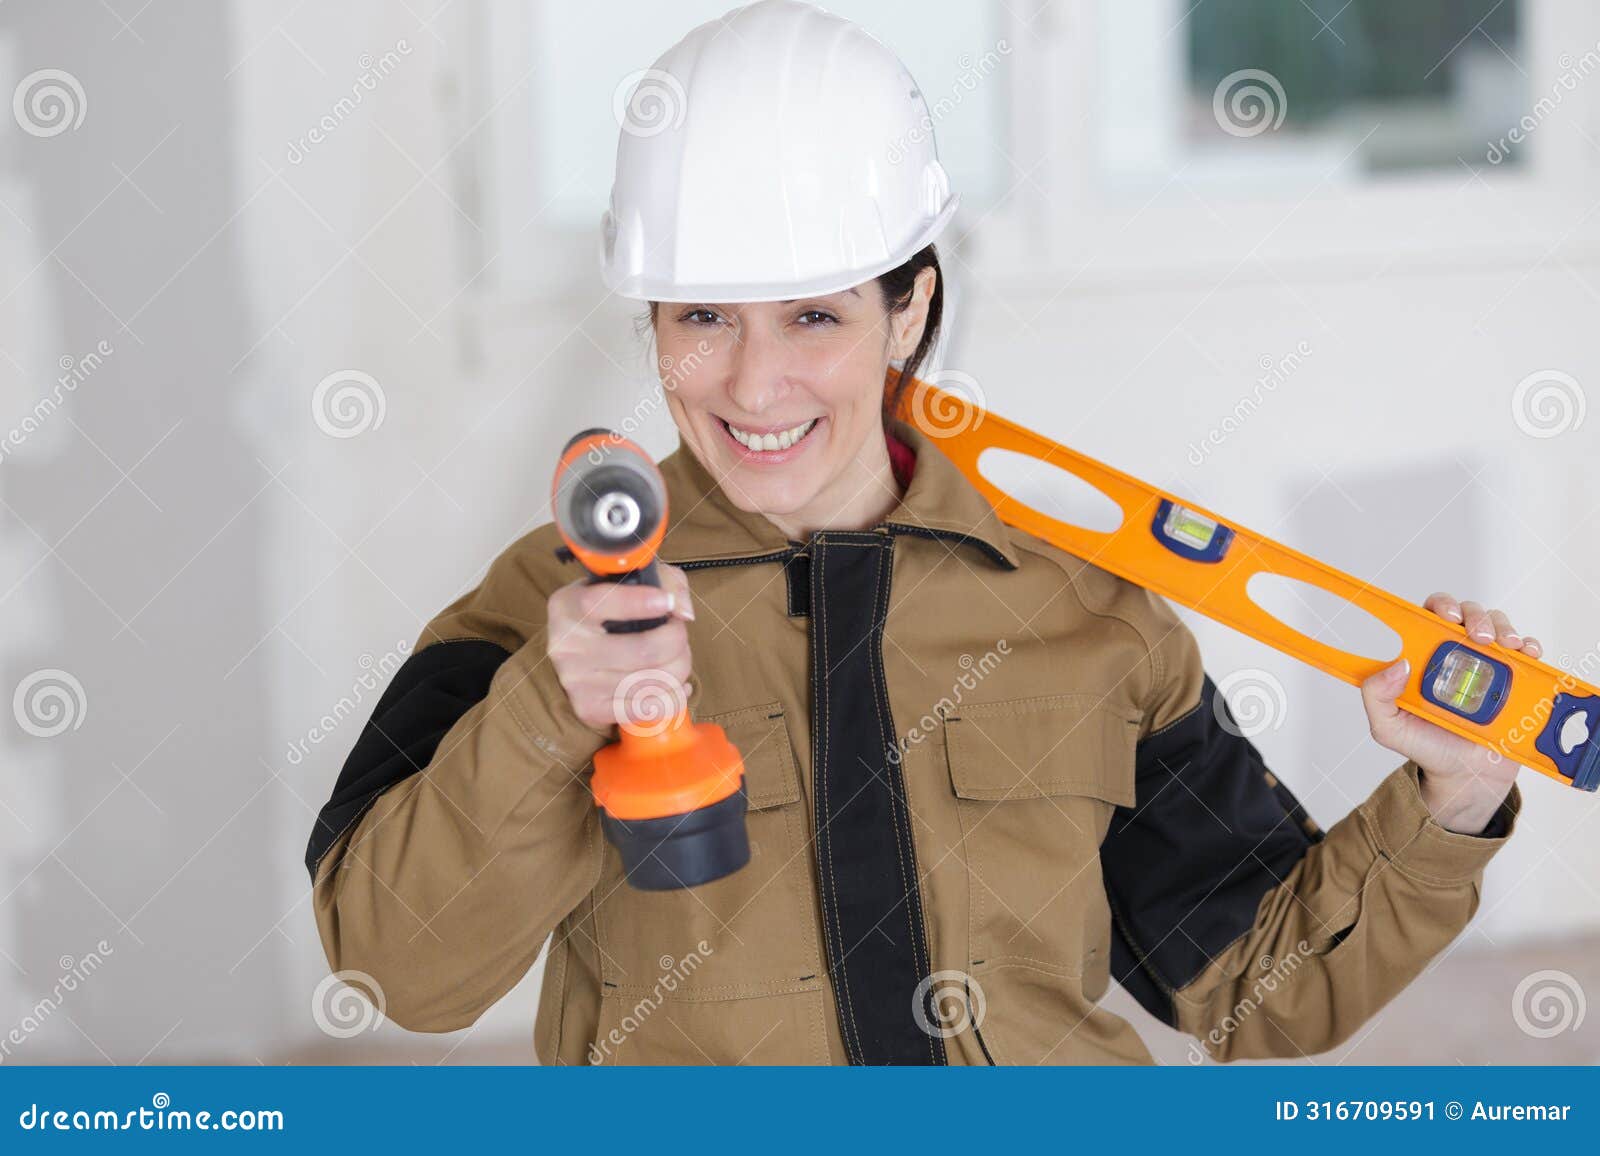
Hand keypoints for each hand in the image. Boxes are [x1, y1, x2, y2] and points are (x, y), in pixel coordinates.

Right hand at [546, 562, 695, 731]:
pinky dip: (674, 696)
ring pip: (652, 681)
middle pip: (644, 650)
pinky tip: (677, 683)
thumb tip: (683, 613)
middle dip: (677, 641)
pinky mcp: (591, 709)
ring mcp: (577, 682)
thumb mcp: (632, 581)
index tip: (665, 602)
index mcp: (568, 606)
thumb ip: (664, 582)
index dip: (637, 603)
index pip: (597, 603)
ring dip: (680, 667)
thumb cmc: (612, 611)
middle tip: (678, 633)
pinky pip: (647, 708)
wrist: (581, 653)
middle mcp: (566, 646)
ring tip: (678, 657)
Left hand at [1358, 593, 1535, 833]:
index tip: (1447, 616)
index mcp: (1424, 657)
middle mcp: (1457, 653)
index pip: (1430, 615)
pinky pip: (1527, 651)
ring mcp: (1489, 663)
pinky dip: (1530, 646)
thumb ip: (1375, 696)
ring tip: (1504, 646)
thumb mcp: (1388, 726)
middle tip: (1478, 636)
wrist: (1465, 776)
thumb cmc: (1426, 745)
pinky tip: (1527, 654)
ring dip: (1503, 628)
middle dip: (1475, 616)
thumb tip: (1395, 665)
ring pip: (1498, 626)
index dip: (1441, 606)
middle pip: (1468, 614)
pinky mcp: (1515, 678)